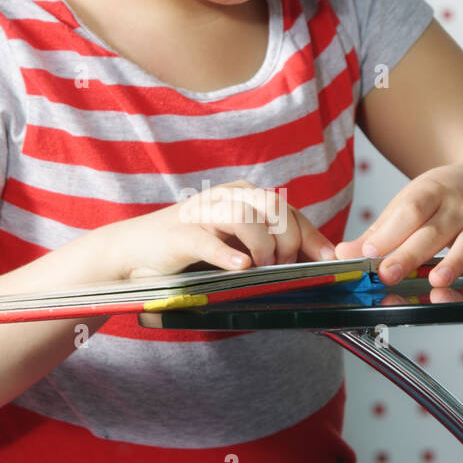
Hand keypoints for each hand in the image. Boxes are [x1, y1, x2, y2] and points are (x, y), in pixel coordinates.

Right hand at [118, 179, 335, 280]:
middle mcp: (227, 197)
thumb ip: (272, 244)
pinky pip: (208, 241)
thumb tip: (318, 258)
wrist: (135, 250)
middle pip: (274, 208)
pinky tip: (240, 265)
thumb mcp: (237, 242)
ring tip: (259, 266)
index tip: (327, 260)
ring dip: (262, 246)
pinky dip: (227, 254)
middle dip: (287, 241)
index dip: (311, 236)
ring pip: (246, 218)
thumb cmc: (192, 247)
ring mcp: (202, 213)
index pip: (290, 211)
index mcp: (245, 196)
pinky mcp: (180, 234)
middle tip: (280, 266)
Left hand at [334, 163, 462, 287]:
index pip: (408, 212)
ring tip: (439, 281)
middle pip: (432, 232)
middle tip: (388, 274)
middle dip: (409, 254)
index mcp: (429, 193)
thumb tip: (342, 254)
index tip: (369, 252)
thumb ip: (378, 233)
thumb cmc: (439, 199)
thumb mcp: (408, 205)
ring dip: (455, 263)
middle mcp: (457, 206)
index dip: (388, 232)